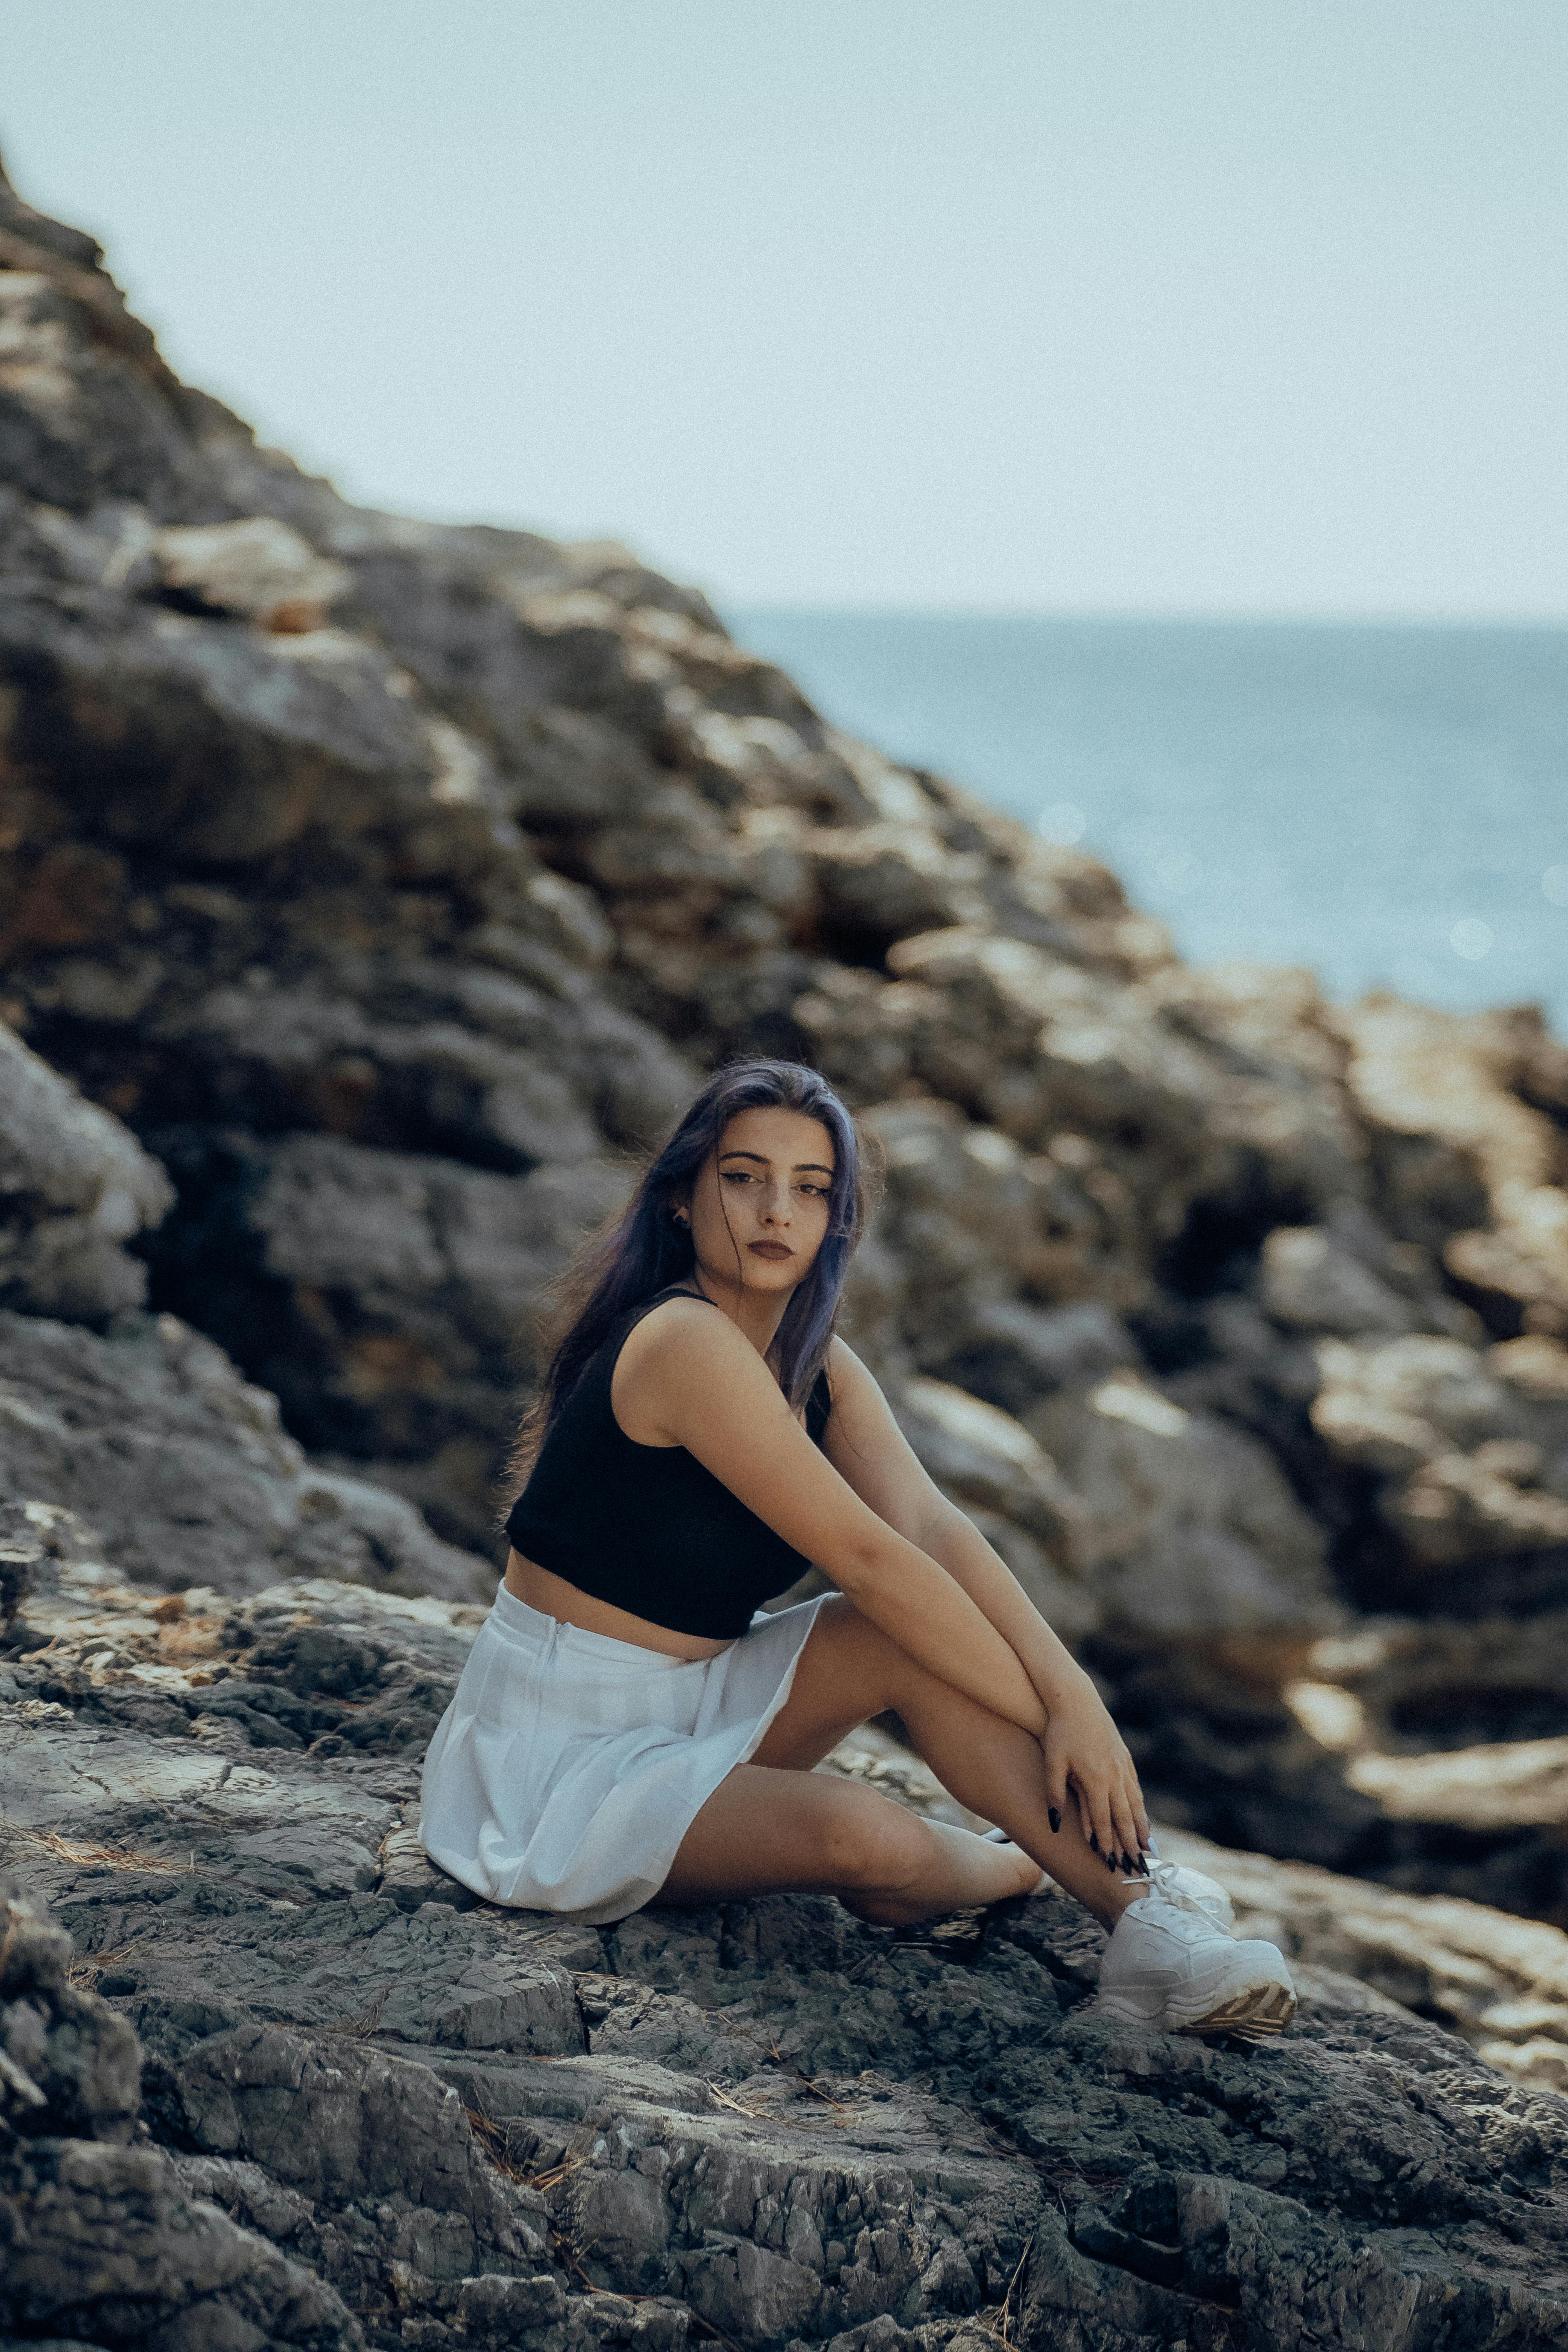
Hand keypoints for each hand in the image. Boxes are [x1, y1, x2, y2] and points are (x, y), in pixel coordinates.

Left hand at [1039, 1668, 1149, 1868]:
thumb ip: (1055, 1796)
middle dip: (1129, 1844)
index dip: (1107, 1843)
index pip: (1103, 1820)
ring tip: (1146, 1849)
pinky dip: (1140, 1806)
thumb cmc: (1059, 1731)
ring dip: (1140, 1828)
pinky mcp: (1124, 1757)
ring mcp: (1122, 1766)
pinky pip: (1135, 1788)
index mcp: (1096, 1779)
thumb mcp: (1052, 1763)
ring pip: (1134, 1804)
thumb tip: (1055, 1826)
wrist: (1075, 1699)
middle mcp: (1114, 1775)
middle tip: (1136, 1866)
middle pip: (1124, 1817)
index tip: (1111, 1863)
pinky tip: (1141, 1816)